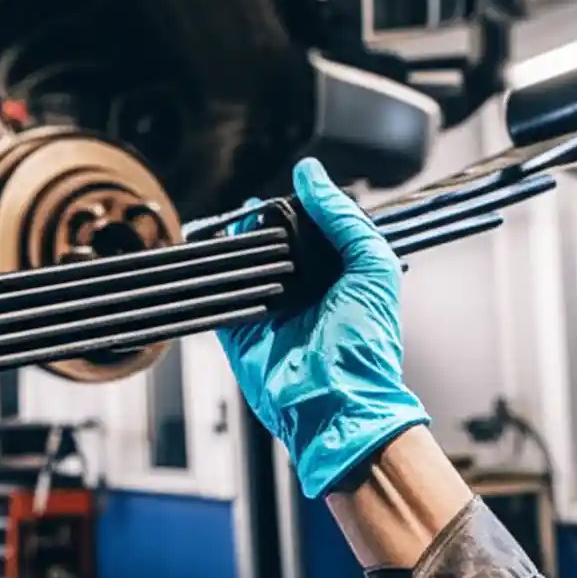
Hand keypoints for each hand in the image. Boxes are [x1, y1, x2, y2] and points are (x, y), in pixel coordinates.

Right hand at [217, 158, 428, 497]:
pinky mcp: (237, 330)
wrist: (335, 403)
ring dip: (232, 244)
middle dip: (258, 223)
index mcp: (335, 273)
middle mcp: (301, 289)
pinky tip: (206, 253)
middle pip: (270, 242)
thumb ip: (344, 218)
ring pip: (241, 264)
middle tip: (251, 208)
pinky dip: (209, 275)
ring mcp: (267, 309)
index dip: (296, 207)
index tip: (285, 191)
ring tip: (228, 225)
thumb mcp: (371, 266)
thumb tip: (310, 174)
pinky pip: (218, 295)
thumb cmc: (365, 343)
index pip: (309, 228)